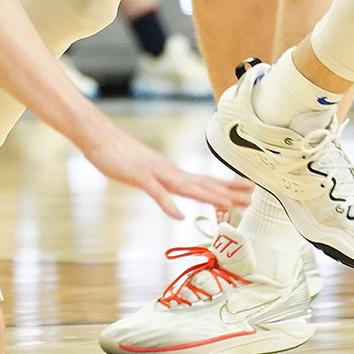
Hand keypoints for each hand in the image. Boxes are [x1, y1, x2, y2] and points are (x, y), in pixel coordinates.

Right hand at [83, 123, 250, 220]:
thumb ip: (161, 181)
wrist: (101, 138)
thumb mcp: (147, 170)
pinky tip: (178, 215)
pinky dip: (168, 204)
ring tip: (228, 204)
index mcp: (172, 172)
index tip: (248, 189)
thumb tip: (174, 191)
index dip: (228, 186)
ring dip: (208, 196)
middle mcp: (170, 172)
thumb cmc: (122, 155)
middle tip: (252, 197)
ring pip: (187, 187)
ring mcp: (156, 173)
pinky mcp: (140, 177)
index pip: (205, 181)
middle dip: (228, 192)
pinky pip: (156, 193)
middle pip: (203, 184)